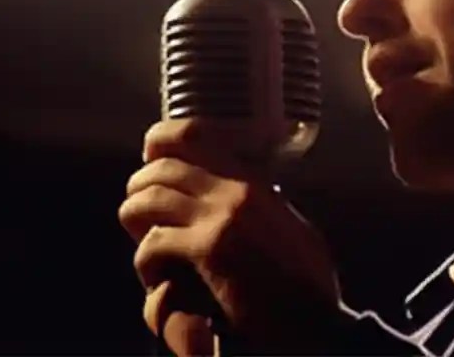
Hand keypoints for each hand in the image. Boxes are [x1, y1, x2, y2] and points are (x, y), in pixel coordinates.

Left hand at [118, 118, 340, 354]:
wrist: (317, 318)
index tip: (149, 163)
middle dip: (139, 190)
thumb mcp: (289, 226)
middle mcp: (236, 190)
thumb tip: (252, 196)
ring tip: (144, 244)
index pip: (192, 134)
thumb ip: (263, 206)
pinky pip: (154, 243)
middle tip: (140, 216)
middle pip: (161, 167)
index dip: (158, 143)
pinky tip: (156, 278)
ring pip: (149, 199)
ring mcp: (222, 217)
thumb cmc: (308, 282)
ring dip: (136, 222)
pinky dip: (147, 262)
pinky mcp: (210, 251)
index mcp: (253, 180)